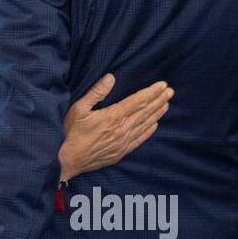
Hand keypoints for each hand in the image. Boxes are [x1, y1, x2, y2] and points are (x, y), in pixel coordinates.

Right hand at [58, 74, 172, 181]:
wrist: (67, 160)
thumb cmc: (70, 132)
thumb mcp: (78, 108)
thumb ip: (96, 92)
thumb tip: (111, 77)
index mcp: (113, 116)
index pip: (138, 101)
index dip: (151, 92)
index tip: (162, 85)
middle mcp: (122, 129)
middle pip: (145, 112)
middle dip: (158, 100)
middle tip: (170, 91)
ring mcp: (123, 142)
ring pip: (145, 125)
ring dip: (157, 113)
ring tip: (166, 104)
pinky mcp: (121, 152)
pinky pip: (139, 139)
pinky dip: (149, 131)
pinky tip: (155, 124)